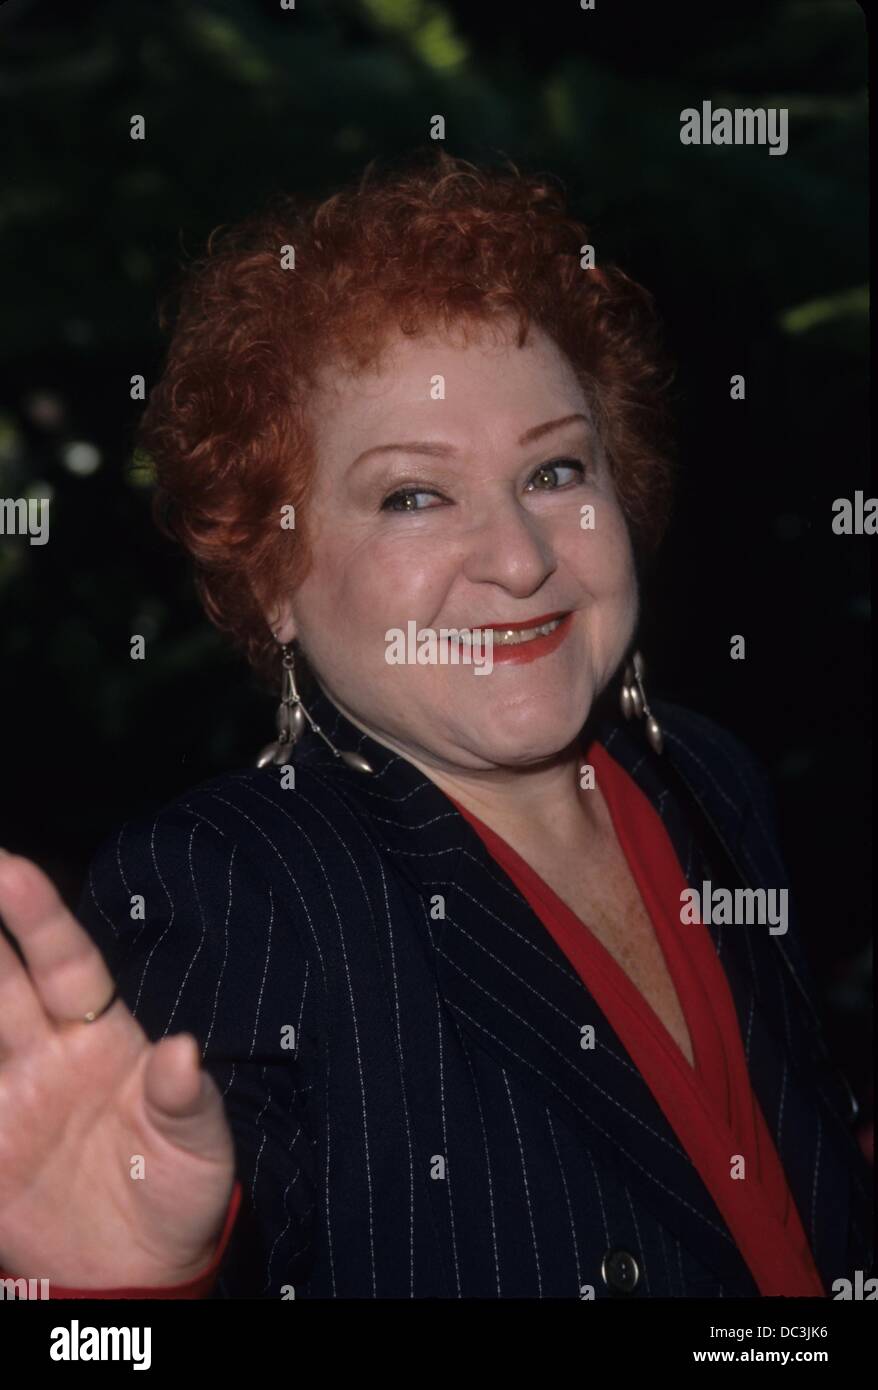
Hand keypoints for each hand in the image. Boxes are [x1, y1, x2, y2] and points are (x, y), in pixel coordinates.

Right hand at [0, 848, 235, 1286]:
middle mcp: (45, 1054)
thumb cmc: (180, 1192)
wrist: (137, 1271)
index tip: (7, 867)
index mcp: (103, 1038)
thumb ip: (187, 1101)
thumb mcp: (199, 1150)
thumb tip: (182, 1051)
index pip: (66, 962)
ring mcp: (7, 1097)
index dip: (36, 915)